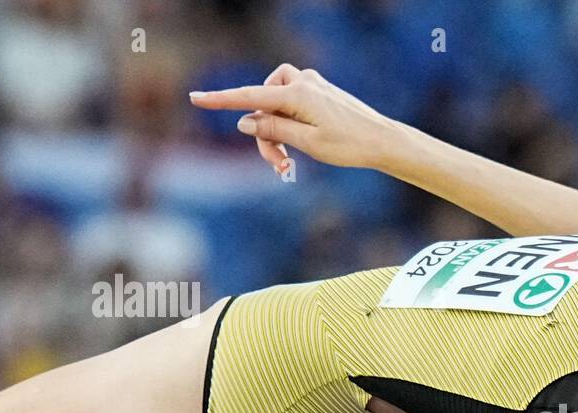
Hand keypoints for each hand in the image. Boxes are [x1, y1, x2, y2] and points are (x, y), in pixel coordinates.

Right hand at [189, 64, 398, 172]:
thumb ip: (274, 130)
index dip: (221, 100)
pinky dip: (288, 121)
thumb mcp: (307, 142)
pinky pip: (291, 101)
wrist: (383, 140)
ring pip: (275, 102)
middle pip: (264, 106)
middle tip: (280, 165)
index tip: (195, 98)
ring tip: (290, 158)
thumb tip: (246, 122)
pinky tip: (300, 142)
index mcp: (297, 93)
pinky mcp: (319, 91)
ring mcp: (312, 84)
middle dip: (265, 136)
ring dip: (276, 129)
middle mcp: (302, 82)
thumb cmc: (349, 144)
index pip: (249, 98)